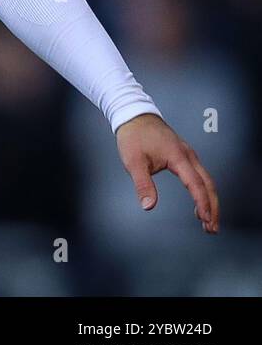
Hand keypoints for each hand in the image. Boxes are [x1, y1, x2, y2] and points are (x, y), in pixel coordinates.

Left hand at [116, 113, 219, 232]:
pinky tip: (199, 203)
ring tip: (208, 222)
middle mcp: (188, 156)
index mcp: (178, 157)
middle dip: (212, 207)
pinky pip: (200, 176)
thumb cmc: (134, 137)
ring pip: (206, 180)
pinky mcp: (184, 155)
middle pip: (208, 184)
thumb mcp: (133, 162)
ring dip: (210, 201)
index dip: (202, 203)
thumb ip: (143, 184)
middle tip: (211, 228)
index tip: (205, 220)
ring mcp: (188, 155)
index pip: (195, 184)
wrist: (134, 116)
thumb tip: (149, 206)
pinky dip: (203, 191)